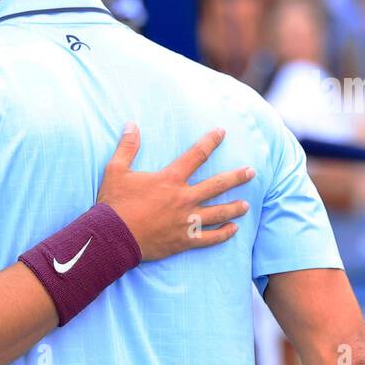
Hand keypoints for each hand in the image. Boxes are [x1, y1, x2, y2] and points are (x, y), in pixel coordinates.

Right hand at [98, 124, 253, 260]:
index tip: (222, 132)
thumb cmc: (114, 203)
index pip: (196, 155)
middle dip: (236, 177)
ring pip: (218, 213)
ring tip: (246, 205)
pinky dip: (223, 234)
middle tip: (251, 172)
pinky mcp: (183, 240)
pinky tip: (233, 230)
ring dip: (234, 208)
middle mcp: (183, 198)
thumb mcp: (116, 170)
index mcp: (170, 179)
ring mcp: (186, 221)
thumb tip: (131, 124)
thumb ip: (127, 147)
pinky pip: (210, 238)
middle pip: (217, 185)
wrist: (112, 236)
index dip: (210, 141)